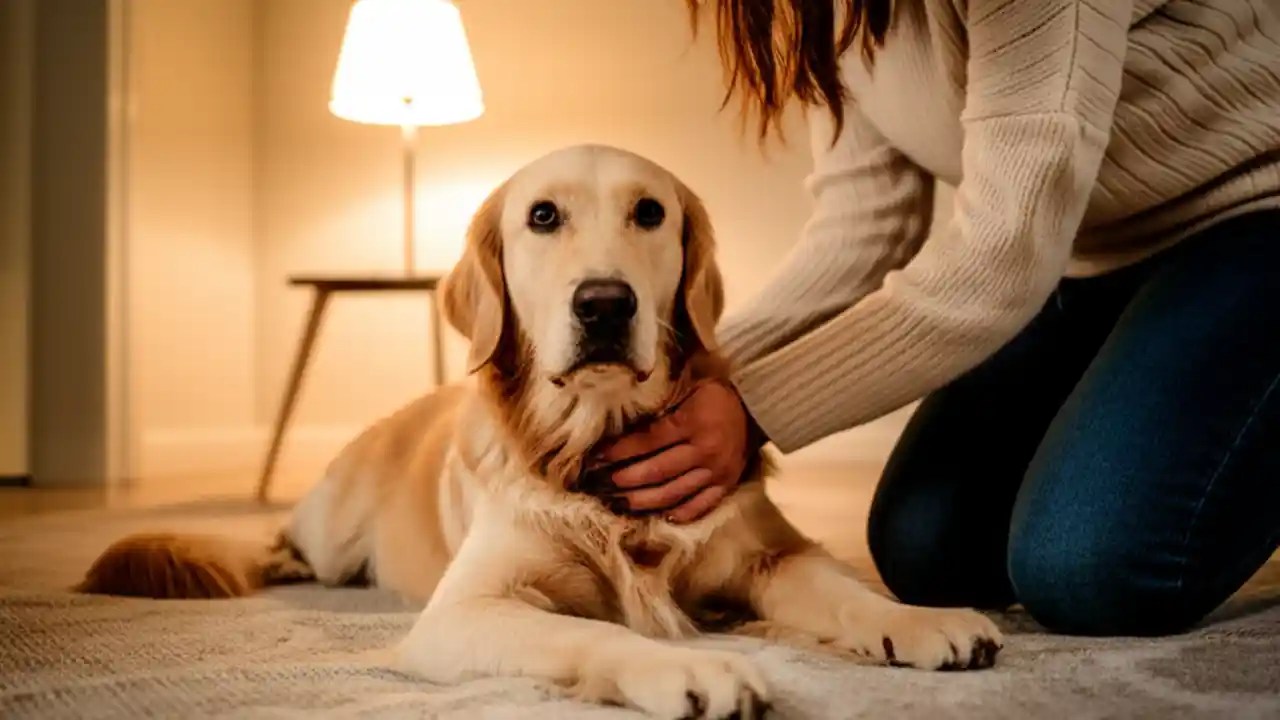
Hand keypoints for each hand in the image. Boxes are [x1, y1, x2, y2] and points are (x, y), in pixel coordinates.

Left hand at [584, 381, 763, 522]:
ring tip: (622, 503)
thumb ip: (661, 401)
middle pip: (657, 471)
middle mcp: (705, 450)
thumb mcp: (689, 386)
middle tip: (603, 484)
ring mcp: (717, 471)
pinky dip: (681, 513)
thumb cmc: (716, 393)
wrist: (759, 405)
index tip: (597, 457)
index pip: (648, 440)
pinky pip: (701, 505)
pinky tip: (662, 517)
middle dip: (627, 478)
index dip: (620, 451)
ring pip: (674, 492)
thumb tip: (622, 410)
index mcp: (693, 422)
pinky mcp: (727, 484)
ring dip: (645, 500)